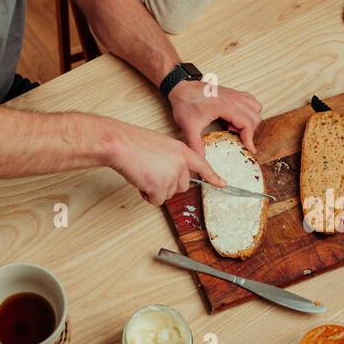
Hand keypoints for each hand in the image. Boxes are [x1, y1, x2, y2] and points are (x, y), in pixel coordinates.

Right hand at [106, 119, 226, 205]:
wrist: (121, 144)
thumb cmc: (135, 143)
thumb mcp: (163, 145)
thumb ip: (173, 158)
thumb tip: (173, 173)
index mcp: (182, 151)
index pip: (202, 166)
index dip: (213, 177)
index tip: (222, 184)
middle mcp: (181, 164)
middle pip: (182, 186)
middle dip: (168, 184)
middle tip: (153, 172)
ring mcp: (172, 176)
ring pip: (168, 194)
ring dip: (155, 189)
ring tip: (144, 172)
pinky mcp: (160, 187)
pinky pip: (156, 200)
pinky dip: (147, 195)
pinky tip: (140, 180)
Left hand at [169, 80, 262, 155]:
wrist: (181, 87)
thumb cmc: (185, 103)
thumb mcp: (189, 127)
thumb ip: (196, 146)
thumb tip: (200, 162)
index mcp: (225, 106)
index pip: (248, 123)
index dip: (249, 138)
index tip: (248, 149)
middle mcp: (233, 98)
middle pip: (255, 117)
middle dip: (249, 131)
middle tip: (234, 136)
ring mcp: (234, 94)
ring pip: (256, 108)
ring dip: (250, 120)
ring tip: (233, 126)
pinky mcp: (233, 93)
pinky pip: (251, 101)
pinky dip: (249, 111)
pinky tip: (234, 117)